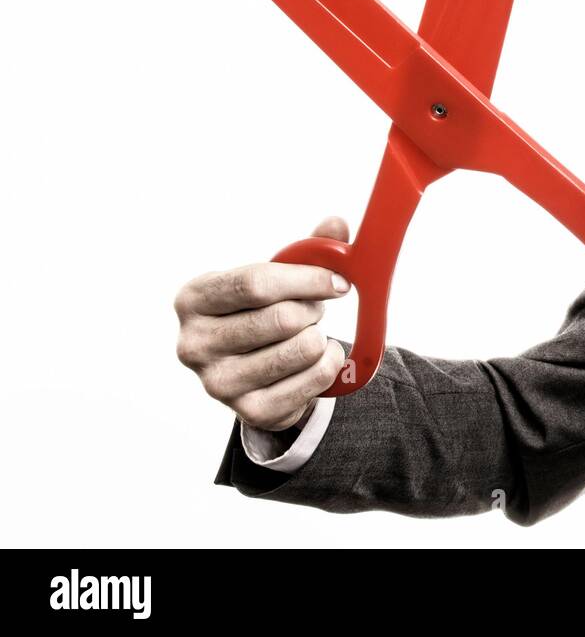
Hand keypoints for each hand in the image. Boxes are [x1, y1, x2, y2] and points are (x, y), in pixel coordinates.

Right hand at [173, 217, 350, 431]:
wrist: (254, 368)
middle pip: (282, 318)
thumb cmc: (263, 308)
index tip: (338, 280)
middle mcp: (193, 344)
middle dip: (312, 309)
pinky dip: (329, 363)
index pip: (255, 284)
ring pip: (302, 348)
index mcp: (193, 298)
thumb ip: (310, 248)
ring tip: (309, 332)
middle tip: (314, 310)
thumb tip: (337, 224)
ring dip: (320, 335)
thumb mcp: (277, 275)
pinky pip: (314, 379)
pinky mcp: (249, 412)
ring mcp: (217, 383)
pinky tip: (316, 357)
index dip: (306, 278)